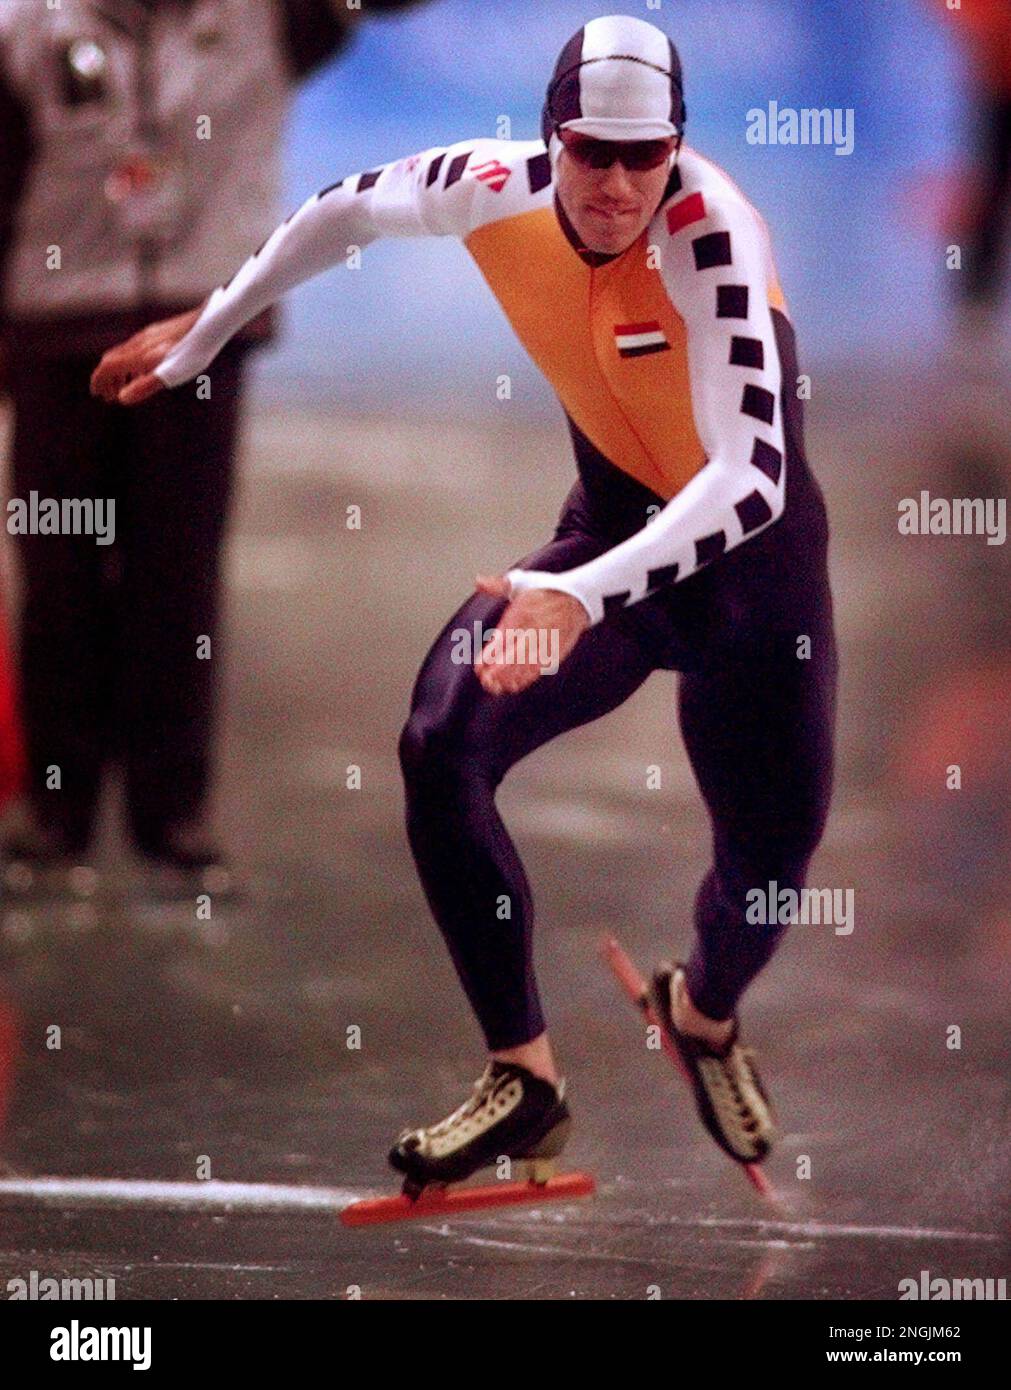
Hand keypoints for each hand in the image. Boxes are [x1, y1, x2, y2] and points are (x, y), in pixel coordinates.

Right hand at [90, 305, 203, 404]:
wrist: (210, 323)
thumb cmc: (193, 350)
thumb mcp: (171, 374)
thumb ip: (145, 386)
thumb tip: (123, 399)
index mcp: (138, 354)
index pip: (107, 367)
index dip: (99, 381)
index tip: (97, 394)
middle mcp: (138, 343)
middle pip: (112, 361)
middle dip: (107, 380)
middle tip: (110, 396)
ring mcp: (147, 336)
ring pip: (124, 355)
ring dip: (120, 373)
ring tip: (125, 387)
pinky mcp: (158, 333)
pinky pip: (136, 350)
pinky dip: (132, 364)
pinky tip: (144, 371)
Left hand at [473, 574, 589, 694]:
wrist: (576, 597)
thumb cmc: (545, 592)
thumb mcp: (520, 583)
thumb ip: (498, 585)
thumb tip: (478, 582)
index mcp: (522, 613)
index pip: (503, 639)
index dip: (490, 655)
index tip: (479, 667)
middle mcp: (534, 629)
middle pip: (515, 655)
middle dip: (499, 671)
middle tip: (487, 681)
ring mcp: (546, 642)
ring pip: (527, 664)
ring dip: (511, 677)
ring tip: (497, 687)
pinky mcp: (556, 651)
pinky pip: (540, 667)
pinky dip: (527, 678)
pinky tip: (515, 685)